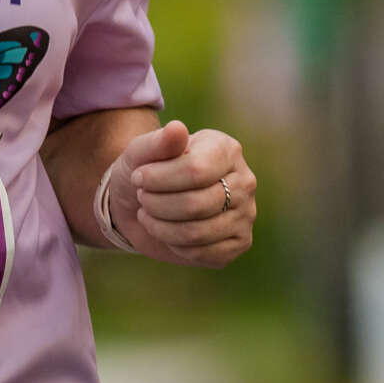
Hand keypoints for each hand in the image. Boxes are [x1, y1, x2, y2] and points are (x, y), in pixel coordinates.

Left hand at [110, 120, 255, 267]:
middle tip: (143, 198)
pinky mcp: (239, 242)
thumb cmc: (146, 171)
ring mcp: (246, 213)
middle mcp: (244, 180)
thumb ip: (158, 142)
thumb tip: (177, 129)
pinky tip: (166, 231)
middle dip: (157, 204)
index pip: (196, 170)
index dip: (159, 179)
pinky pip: (203, 253)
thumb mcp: (141, 152)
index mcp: (226, 149)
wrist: (142, 202)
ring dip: (161, 226)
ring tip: (149, 213)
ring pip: (198, 232)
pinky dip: (174, 245)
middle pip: (196, 204)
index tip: (137, 177)